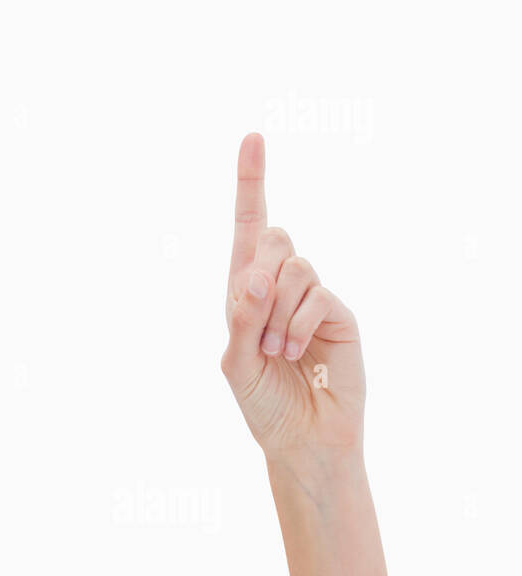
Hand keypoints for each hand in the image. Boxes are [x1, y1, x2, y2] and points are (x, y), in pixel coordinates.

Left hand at [221, 133, 365, 461]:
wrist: (301, 438)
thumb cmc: (262, 401)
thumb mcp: (235, 361)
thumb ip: (241, 317)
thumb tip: (255, 275)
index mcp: (246, 288)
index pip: (249, 226)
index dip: (252, 181)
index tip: (253, 137)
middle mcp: (280, 284)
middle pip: (272, 236)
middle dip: (258, 273)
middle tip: (257, 321)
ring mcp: (312, 297)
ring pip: (294, 265)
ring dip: (276, 311)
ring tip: (276, 352)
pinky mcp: (339, 314)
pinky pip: (317, 294)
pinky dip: (297, 323)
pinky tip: (294, 352)